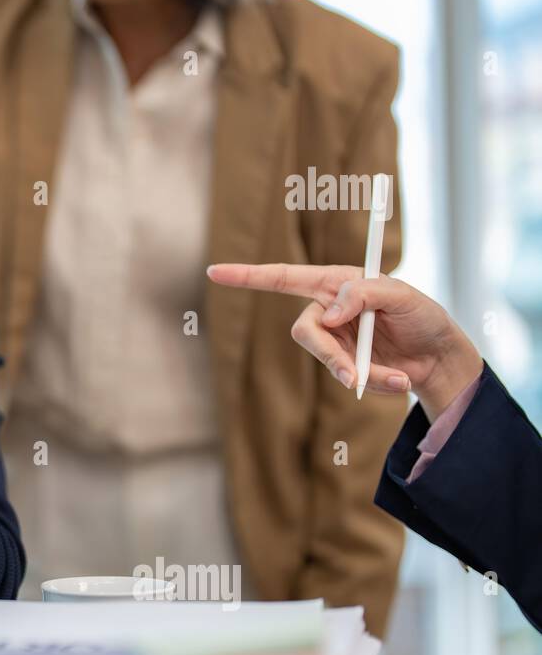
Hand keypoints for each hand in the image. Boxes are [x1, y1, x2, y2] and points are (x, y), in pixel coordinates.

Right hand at [206, 263, 483, 419]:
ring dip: (359, 372)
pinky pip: (346, 377)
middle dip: (329, 355)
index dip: (247, 276)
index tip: (214, 271)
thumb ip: (365, 294)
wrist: (440, 357)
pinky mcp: (344, 365)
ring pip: (326, 360)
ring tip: (395, 379)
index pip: (283, 277)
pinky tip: (398, 380)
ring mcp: (335, 340)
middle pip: (305, 331)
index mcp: (336, 282)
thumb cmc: (424, 317)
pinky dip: (375, 382)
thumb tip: (329, 314)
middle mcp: (329, 310)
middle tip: (353, 376)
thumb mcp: (403, 297)